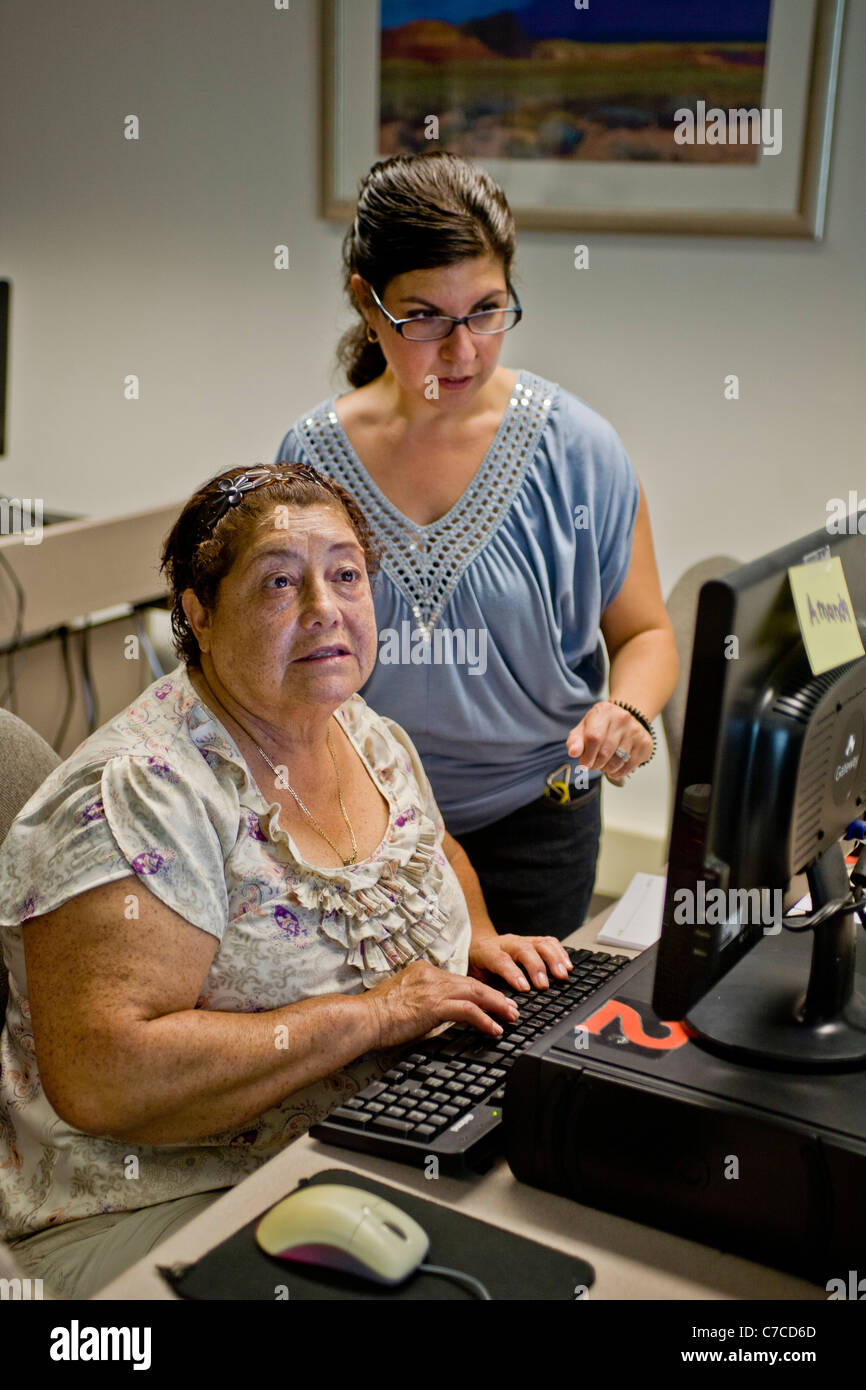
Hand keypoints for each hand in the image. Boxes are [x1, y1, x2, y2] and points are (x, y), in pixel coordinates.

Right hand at [363, 959, 518, 1049]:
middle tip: (512, 1008)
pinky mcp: (434, 1005)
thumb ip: (424, 1002)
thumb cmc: (377, 1015)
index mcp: (423, 971)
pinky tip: (494, 1029)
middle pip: (472, 983)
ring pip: (476, 993)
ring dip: (497, 1006)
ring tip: (510, 1017)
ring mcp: (433, 988)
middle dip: (495, 996)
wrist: (363, 1018)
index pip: (459, 979)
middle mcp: (431, 975)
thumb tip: (437, 1015)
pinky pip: (468, 1011)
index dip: (479, 990)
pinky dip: (485, 1020)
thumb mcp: (404, 1001)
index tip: (491, 1000)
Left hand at [469, 933, 572, 991]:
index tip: (524, 988)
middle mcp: (506, 943)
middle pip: (523, 949)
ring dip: (553, 959)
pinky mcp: (533, 941)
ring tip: (562, 975)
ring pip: (539, 943)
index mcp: (487, 952)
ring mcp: (521, 940)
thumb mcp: (474, 978)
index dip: (513, 973)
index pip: (500, 960)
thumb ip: (485, 990)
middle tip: (544, 985)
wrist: (478, 946)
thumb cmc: (478, 967)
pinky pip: (549, 942)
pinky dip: (560, 953)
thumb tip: (498, 1008)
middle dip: (536, 967)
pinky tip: (567, 965)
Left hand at [566, 701, 652, 782]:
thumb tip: (573, 752)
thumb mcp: (583, 728)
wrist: (624, 720)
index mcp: (604, 711)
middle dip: (596, 764)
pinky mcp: (645, 744)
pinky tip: (614, 766)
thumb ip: (575, 741)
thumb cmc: (600, 726)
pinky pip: (629, 767)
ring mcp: (636, 731)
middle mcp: (622, 718)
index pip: (593, 738)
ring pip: (618, 762)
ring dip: (607, 769)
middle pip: (605, 752)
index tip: (584, 763)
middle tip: (593, 764)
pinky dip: (618, 772)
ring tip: (604, 763)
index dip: (587, 756)